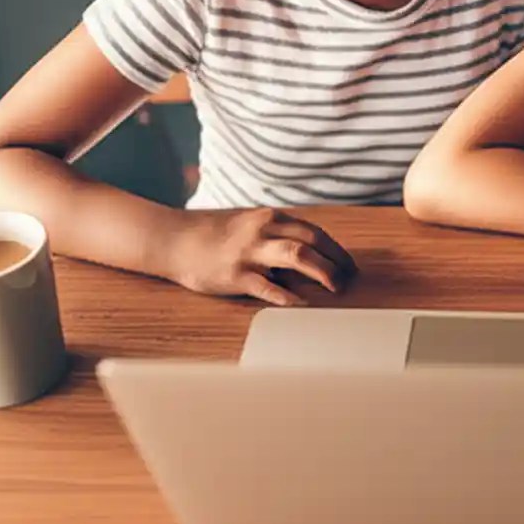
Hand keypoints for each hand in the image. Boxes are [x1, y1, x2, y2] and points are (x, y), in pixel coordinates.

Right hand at [167, 209, 355, 305]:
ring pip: (296, 256)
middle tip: (350, 278)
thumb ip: (277, 235)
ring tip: (335, 287)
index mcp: (270, 218)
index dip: (336, 249)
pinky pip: (267, 286)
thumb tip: (309, 255)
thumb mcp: (249, 225)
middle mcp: (262, 230)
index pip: (314, 232)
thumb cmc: (214, 235)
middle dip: (336, 261)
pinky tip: (302, 304)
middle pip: (312, 241)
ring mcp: (249, 252)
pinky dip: (288, 296)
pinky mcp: (235, 275)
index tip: (349, 265)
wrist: (173, 239)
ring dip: (322, 272)